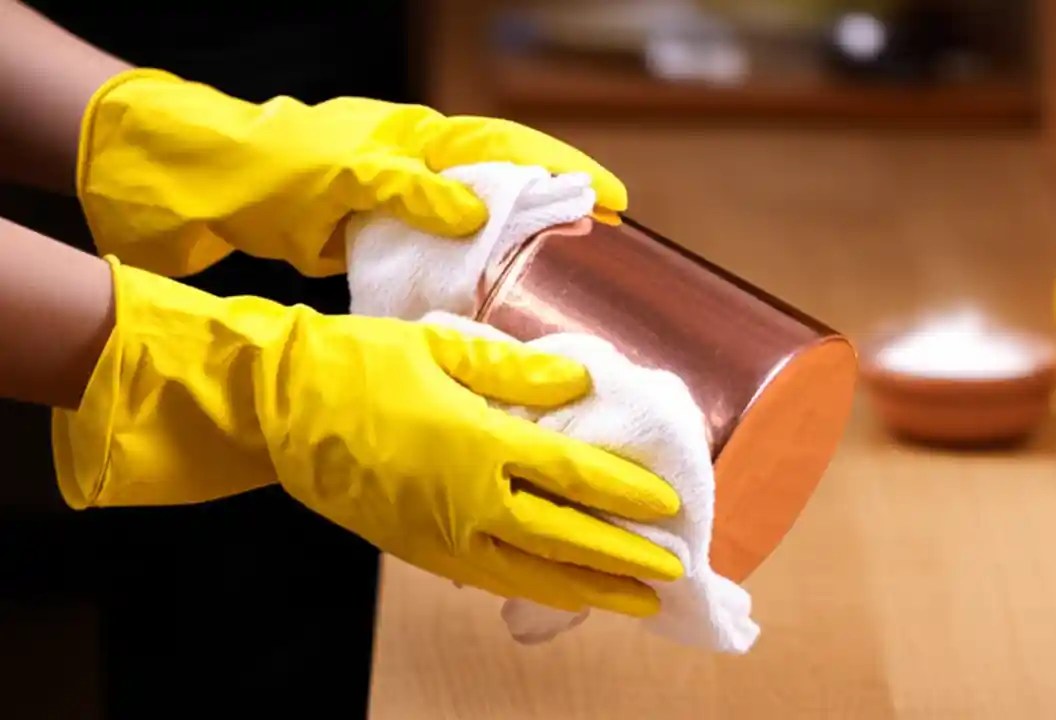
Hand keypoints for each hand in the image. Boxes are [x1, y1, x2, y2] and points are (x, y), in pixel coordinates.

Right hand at [53, 258, 681, 616]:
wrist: (277, 404)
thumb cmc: (358, 363)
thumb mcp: (441, 346)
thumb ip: (516, 369)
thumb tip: (582, 381)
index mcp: (479, 442)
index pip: (574, 474)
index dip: (627, 492)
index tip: (670, 505)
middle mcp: (466, 500)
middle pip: (564, 540)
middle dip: (623, 559)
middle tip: (671, 572)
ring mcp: (440, 534)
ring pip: (529, 575)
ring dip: (587, 591)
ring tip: (633, 601)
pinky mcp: (416, 549)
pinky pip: (487, 578)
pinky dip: (532, 589)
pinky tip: (558, 591)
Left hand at [76, 69, 626, 277]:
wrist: (212, 188)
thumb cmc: (274, 168)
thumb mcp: (340, 174)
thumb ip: (407, 188)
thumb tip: (478, 211)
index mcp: (418, 137)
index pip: (509, 146)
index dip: (565, 170)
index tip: (615, 201)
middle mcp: (422, 164)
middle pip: (509, 181)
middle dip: (560, 207)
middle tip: (608, 243)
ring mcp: (406, 201)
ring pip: (485, 220)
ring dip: (526, 244)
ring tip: (571, 276)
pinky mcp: (387, 236)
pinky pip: (449, 252)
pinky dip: (479, 271)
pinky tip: (501, 298)